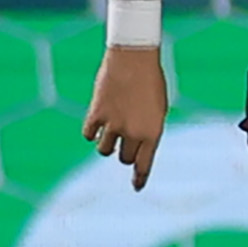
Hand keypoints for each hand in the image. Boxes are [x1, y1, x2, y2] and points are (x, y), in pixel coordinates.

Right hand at [81, 47, 169, 189]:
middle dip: (125, 153)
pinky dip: (92, 132)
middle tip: (126, 142)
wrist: (134, 59)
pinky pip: (89, 135)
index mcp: (154, 132)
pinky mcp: (95, 114)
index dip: (140, 177)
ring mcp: (113, 124)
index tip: (136, 187)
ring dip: (108, 145)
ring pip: (105, 150)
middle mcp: (133, 132)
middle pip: (125, 158)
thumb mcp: (158, 108)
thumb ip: (148, 129)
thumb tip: (136, 146)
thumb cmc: (151, 82)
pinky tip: (97, 124)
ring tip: (112, 132)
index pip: (145, 163)